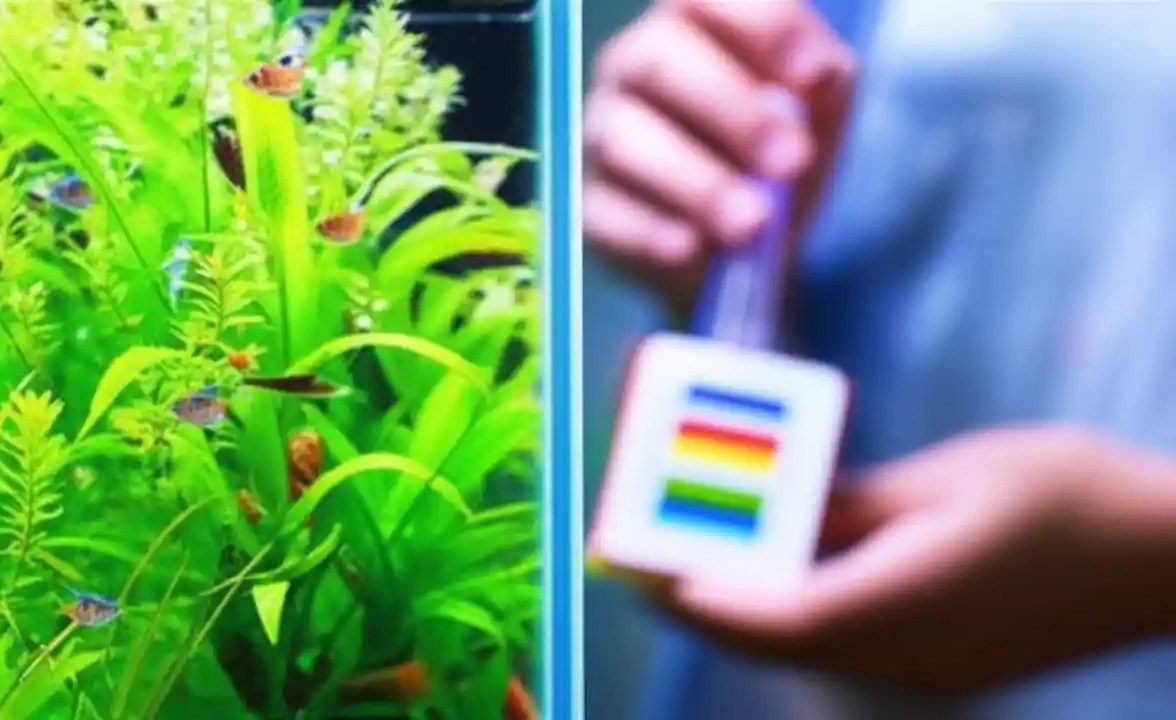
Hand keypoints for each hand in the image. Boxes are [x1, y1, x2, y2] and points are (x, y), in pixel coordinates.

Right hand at [584, 0, 855, 308]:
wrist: (748, 247)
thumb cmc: (776, 157)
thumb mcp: (818, 113)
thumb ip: (824, 83)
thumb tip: (819, 74)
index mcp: (688, 26)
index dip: (762, 26)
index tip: (813, 77)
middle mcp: (631, 68)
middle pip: (658, 59)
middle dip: (732, 110)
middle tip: (792, 161)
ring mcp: (600, 136)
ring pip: (625, 140)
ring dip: (697, 181)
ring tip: (753, 224)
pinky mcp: (588, 207)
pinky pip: (605, 213)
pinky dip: (650, 232)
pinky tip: (694, 249)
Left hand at [658, 426, 1175, 695]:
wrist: (1163, 554)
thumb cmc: (1064, 495)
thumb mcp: (949, 479)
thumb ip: (850, 502)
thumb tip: (771, 505)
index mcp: (917, 600)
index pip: (784, 613)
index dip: (705, 593)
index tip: (644, 563)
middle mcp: (911, 654)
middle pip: (779, 640)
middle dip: (699, 604)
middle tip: (638, 558)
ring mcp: (926, 670)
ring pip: (801, 648)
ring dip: (733, 610)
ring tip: (679, 559)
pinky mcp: (937, 665)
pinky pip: (835, 644)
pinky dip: (781, 612)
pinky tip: (761, 571)